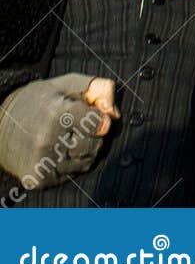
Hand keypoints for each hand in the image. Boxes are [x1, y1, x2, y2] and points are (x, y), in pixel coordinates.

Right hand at [0, 73, 116, 185]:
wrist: (0, 124)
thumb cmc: (38, 101)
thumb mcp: (67, 84)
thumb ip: (98, 89)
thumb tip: (113, 114)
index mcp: (56, 115)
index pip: (98, 122)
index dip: (99, 116)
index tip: (91, 114)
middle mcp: (47, 141)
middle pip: (95, 142)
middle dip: (92, 133)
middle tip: (72, 125)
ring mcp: (42, 163)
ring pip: (87, 159)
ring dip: (83, 149)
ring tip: (63, 137)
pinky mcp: (39, 179)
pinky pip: (74, 172)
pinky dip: (72, 162)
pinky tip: (56, 150)